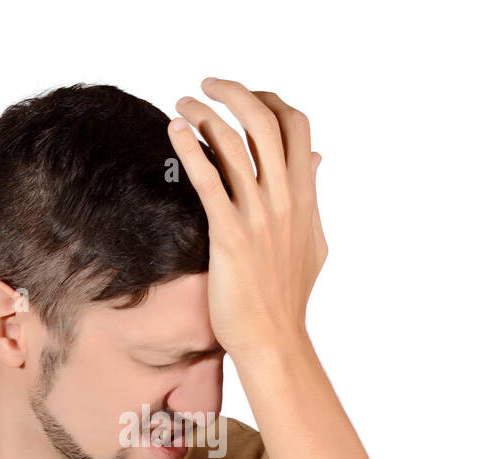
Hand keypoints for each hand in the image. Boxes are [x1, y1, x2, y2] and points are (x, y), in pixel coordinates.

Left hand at [167, 77, 326, 362]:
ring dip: (206, 113)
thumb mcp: (313, 242)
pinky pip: (208, 180)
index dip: (270, 100)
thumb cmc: (287, 298)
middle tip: (208, 85)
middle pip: (266, 122)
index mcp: (306, 198)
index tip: (246, 96)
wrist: (274, 341)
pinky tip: (175, 130)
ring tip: (183, 102)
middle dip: (236, 92)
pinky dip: (190, 148)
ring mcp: (259, 218)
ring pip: (234, 144)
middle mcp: (286, 200)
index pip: (296, 126)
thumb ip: (313, 197)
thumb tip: (317, 160)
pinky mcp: (230, 237)